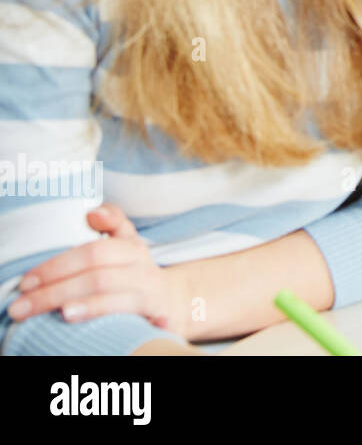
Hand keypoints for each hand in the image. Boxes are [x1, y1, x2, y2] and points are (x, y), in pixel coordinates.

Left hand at [7, 205, 189, 337]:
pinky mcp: (158, 311)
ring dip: (74, 299)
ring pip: (108, 288)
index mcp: (130, 246)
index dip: (58, 264)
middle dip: (54, 286)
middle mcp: (143, 264)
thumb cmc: (136, 276)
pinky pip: (126, 309)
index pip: (92, 249)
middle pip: (96, 269)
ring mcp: (151, 287)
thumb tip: (92, 212)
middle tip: (21, 304)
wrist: (173, 304)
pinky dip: (98, 310)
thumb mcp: (127, 247)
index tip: (26, 281)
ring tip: (45, 311)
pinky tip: (73, 316)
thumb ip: (112, 224)